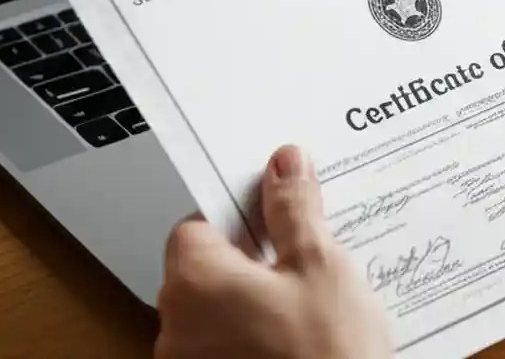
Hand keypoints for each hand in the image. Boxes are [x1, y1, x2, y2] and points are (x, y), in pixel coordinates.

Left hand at [155, 146, 390, 358]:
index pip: (195, 226)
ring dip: (255, 302)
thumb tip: (283, 165)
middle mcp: (176, 327)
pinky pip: (227, 348)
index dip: (238, 215)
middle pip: (205, 270)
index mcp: (194, 281)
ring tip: (310, 306)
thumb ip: (294, 209)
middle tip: (305, 259)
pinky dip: (256, 339)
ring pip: (218, 312)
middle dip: (252, 259)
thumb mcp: (320, 264)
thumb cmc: (328, 354)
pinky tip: (299, 341)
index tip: (277, 213)